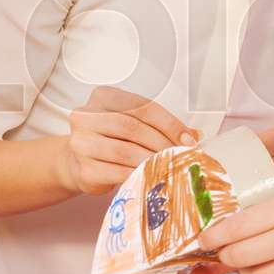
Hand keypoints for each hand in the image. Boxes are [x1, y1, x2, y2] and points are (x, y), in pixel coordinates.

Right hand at [61, 86, 194, 194]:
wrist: (78, 161)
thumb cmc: (111, 138)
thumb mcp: (132, 123)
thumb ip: (158, 125)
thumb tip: (195, 135)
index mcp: (102, 96)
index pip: (142, 107)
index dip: (169, 124)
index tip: (189, 139)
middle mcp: (86, 116)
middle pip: (132, 127)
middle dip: (162, 143)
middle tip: (181, 155)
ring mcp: (80, 143)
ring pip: (124, 151)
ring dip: (152, 160)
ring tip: (170, 166)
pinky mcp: (82, 169)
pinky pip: (117, 172)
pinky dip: (138, 175)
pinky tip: (152, 176)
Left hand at [189, 189, 273, 273]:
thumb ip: (270, 210)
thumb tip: (230, 224)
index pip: (236, 227)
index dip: (214, 235)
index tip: (207, 238)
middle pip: (238, 255)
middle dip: (226, 254)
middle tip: (226, 249)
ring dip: (246, 270)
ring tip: (253, 259)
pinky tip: (273, 270)